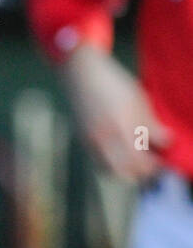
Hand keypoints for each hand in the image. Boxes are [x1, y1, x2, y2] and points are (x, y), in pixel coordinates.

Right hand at [61, 43, 169, 181]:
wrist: (81, 74)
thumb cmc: (114, 84)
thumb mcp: (138, 101)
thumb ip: (151, 125)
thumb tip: (166, 142)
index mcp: (123, 128)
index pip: (143, 162)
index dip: (155, 165)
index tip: (160, 160)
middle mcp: (106, 139)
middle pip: (126, 172)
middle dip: (140, 172)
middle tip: (149, 163)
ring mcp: (91, 141)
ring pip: (110, 171)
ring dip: (123, 171)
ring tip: (132, 160)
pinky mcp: (82, 139)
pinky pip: (98, 162)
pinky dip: (109, 164)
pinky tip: (117, 152)